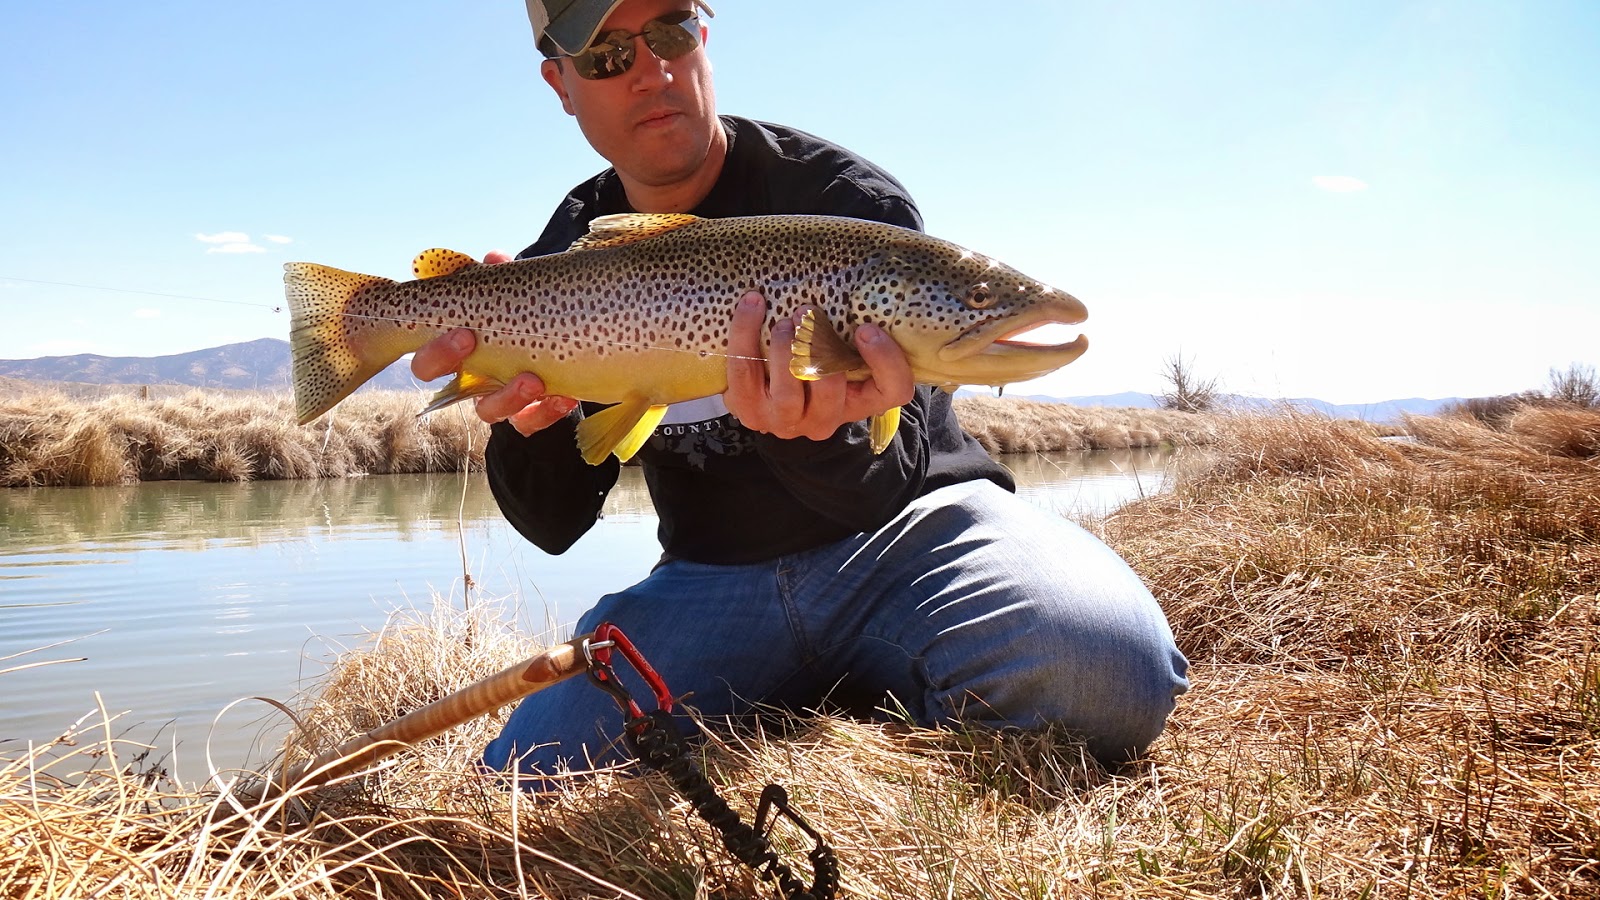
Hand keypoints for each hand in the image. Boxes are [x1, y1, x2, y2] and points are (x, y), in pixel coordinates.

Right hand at [408, 250, 578, 435]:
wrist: (563, 346)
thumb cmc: (522, 316)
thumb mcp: (509, 294)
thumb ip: (499, 278)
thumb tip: (495, 258)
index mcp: (457, 354)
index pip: (428, 362)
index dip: (438, 351)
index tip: (464, 332)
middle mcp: (472, 381)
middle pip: (447, 390)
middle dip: (458, 370)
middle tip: (473, 343)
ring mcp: (498, 401)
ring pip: (488, 412)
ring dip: (508, 397)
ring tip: (534, 381)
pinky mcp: (528, 416)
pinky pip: (530, 423)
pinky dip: (545, 413)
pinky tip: (564, 398)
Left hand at [723, 291, 913, 442]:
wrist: (767, 399)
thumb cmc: (813, 366)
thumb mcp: (841, 354)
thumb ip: (852, 331)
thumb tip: (859, 279)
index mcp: (859, 402)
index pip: (893, 391)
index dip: (886, 361)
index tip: (867, 328)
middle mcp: (825, 420)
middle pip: (832, 392)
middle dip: (819, 348)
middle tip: (808, 313)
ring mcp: (785, 421)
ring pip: (788, 393)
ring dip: (785, 349)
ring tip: (784, 320)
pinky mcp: (749, 412)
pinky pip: (743, 374)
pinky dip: (745, 333)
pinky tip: (752, 305)